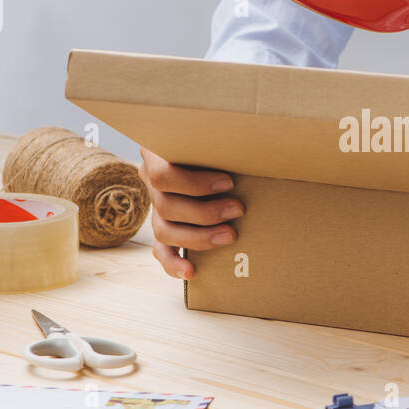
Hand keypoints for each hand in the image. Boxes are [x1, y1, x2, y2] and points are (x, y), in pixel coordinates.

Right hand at [139, 148, 241, 278]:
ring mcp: (156, 207)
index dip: (195, 183)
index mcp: (157, 155)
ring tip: (230, 235)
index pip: (162, 175)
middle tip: (239, 209)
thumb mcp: (213, 137)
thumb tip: (256, 146)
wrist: (210, 153)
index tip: (229, 182)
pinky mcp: (164, 228)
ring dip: (199, 237)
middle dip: (206, 212)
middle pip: (167, 207)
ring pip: (164, 231)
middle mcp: (152, 183)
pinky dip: (175, 263)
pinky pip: (161, 251)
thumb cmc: (215, 143)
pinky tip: (191, 271)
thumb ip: (220, 141)